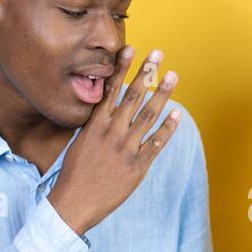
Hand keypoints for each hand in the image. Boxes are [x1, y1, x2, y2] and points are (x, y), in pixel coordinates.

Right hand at [48, 46, 180, 234]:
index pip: (110, 89)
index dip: (121, 68)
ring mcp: (126, 149)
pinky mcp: (137, 166)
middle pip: (133, 96)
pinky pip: (156, 143)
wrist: (73, 203)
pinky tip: (177, 114)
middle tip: (158, 54)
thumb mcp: (80, 142)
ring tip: (173, 75)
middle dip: (146, 73)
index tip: (130, 48)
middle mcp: (111, 132)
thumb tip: (104, 108)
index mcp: (95, 125)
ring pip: (148, 115)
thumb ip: (95, 125)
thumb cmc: (75, 173)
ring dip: (162, 94)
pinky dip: (167, 128)